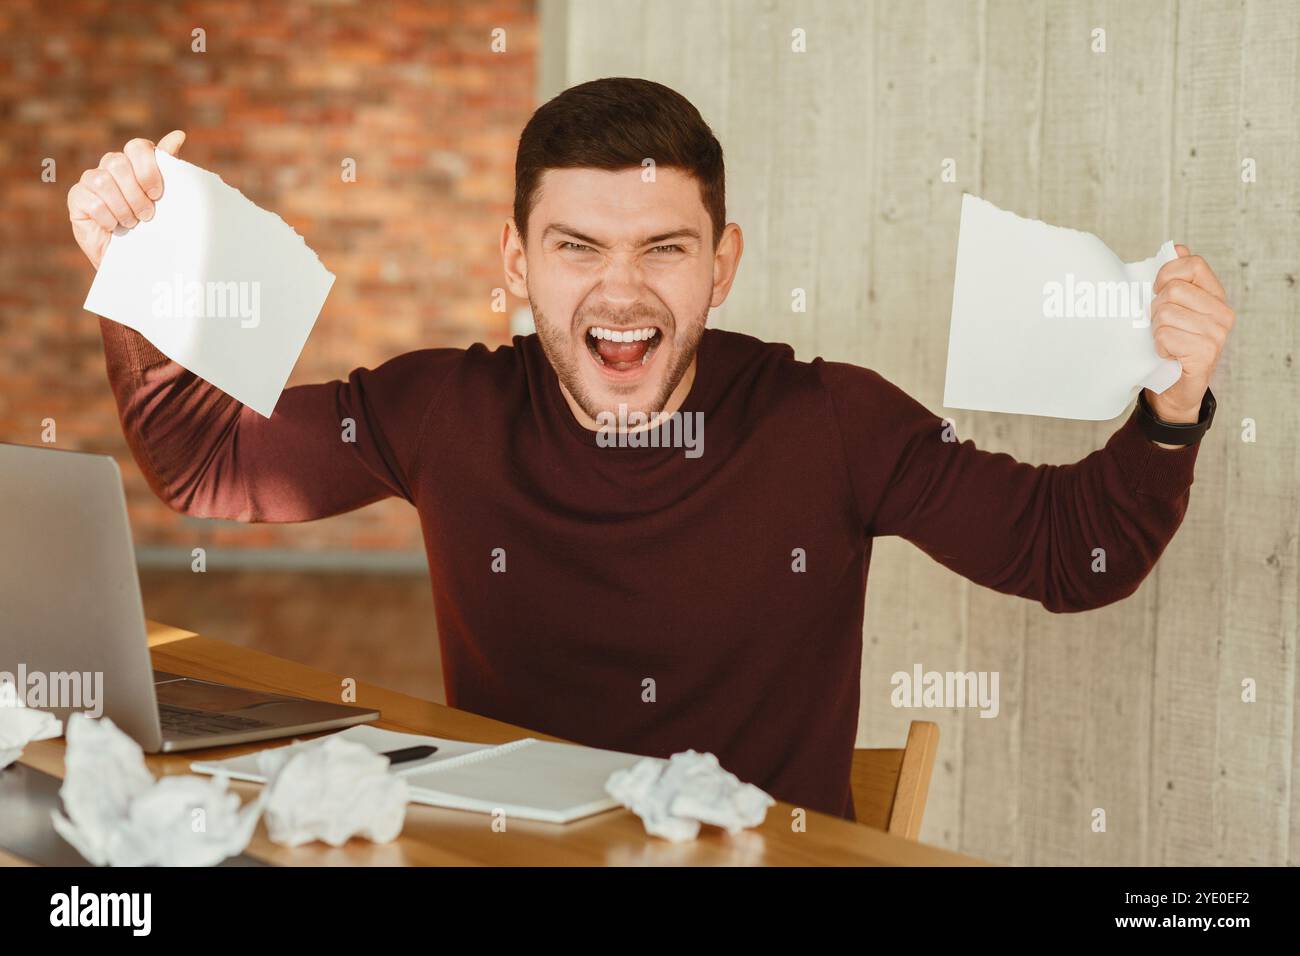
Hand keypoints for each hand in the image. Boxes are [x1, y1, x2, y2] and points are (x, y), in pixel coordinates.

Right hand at [67, 130, 186, 269]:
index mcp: (135, 162)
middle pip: (118, 162)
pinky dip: (108, 218)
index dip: (148, 168)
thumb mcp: (168, 199)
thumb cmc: (154, 226)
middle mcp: (111, 166)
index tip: (158, 193)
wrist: (135, 259)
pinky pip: (92, 201)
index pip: (138, 147)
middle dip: (136, 193)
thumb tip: (179, 134)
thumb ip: (170, 168)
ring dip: (123, 207)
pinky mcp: (77, 198)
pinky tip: (114, 227)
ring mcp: (91, 180)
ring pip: (103, 181)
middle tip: (148, 215)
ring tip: (132, 223)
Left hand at [1145, 244, 1234, 423]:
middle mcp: (1222, 313)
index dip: (1166, 274)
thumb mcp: (1172, 308)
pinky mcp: (1206, 353)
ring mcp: (1217, 334)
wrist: (1174, 388)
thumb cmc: (1170, 344)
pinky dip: (1159, 346)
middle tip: (1161, 326)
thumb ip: (1176, 279)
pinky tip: (1168, 355)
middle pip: (1173, 290)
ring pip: (1165, 313)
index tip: (1156, 290)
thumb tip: (1177, 248)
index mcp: (1215, 296)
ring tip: (1165, 341)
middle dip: (1156, 309)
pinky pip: (1166, 336)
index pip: (1192, 264)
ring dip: (1156, 329)